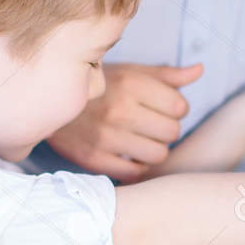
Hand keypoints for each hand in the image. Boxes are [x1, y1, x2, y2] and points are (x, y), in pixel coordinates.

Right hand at [47, 62, 202, 180]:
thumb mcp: (129, 72)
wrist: (45, 101)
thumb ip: (166, 75)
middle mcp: (119, 110)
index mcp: (131, 84)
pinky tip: (126, 154)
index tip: (160, 109)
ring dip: (152, 150)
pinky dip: (135, 166)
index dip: (175, 109)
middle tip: (150, 126)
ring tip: (139, 141)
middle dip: (165, 130)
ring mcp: (106, 136)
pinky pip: (134, 173)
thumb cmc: (97, 87)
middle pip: (172, 132)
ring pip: (157, 156)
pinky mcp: (93, 159)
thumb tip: (199, 71)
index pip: (179, 106)